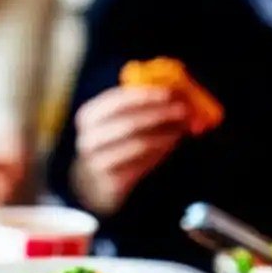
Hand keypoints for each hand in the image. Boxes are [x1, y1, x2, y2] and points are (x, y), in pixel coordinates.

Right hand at [74, 86, 187, 208]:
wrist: (92, 181)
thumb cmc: (111, 142)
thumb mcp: (115, 120)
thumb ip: (138, 104)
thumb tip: (173, 90)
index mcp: (89, 116)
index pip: (118, 100)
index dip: (145, 95)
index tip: (169, 92)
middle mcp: (89, 139)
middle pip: (129, 123)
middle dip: (160, 114)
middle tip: (183, 110)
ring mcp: (98, 162)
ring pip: (139, 144)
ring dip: (165, 134)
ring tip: (181, 128)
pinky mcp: (112, 182)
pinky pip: (142, 164)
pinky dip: (160, 152)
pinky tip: (171, 144)